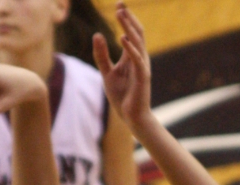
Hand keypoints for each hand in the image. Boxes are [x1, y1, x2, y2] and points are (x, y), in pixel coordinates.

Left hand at [92, 3, 151, 131]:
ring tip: (120, 14)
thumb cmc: (122, 97)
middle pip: (136, 32)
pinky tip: (122, 38)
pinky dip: (130, 48)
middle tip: (119, 4)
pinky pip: (137, 59)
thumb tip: (97, 34)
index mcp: (131, 56)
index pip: (130, 32)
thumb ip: (102, 55)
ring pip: (137, 42)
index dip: (125, 18)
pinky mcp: (142, 77)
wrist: (132, 118)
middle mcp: (139, 58)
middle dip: (128, 18)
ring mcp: (142, 66)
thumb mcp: (107, 73)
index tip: (119, 4)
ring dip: (129, 27)